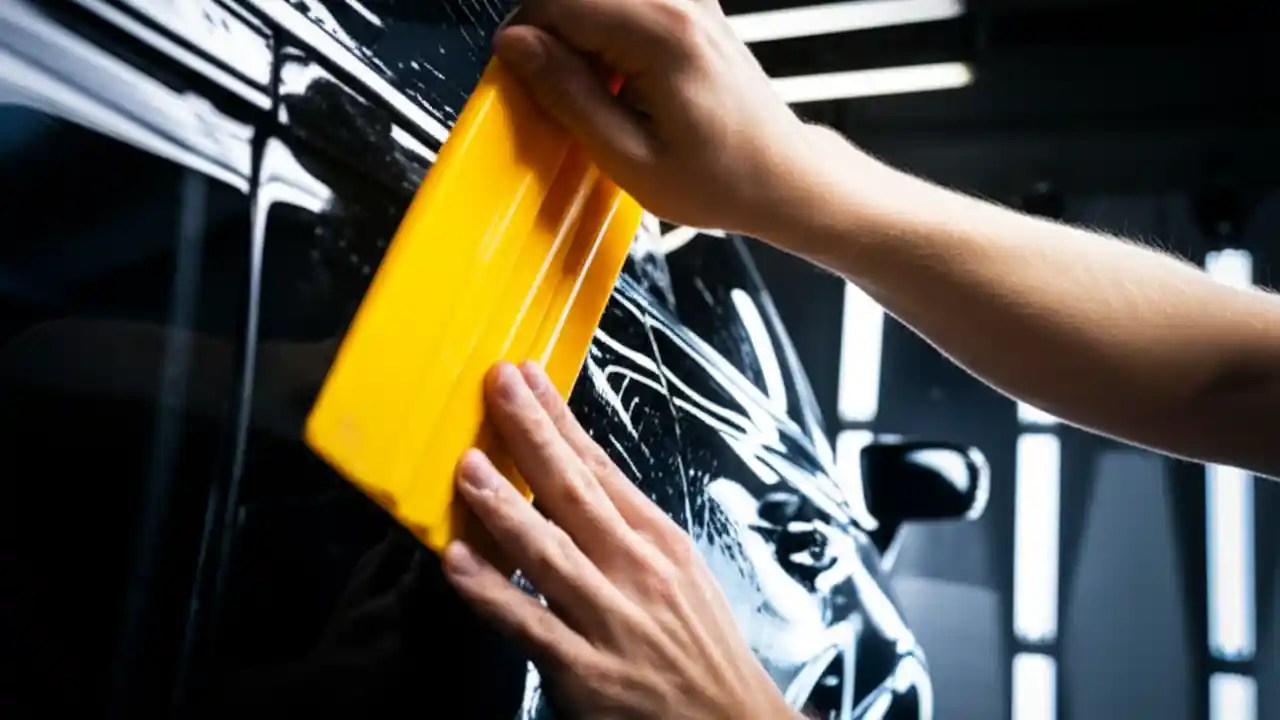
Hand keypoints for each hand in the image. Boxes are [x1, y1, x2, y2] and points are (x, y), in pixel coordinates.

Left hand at [443, 362, 795, 719]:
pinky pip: (527, 622)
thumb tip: (578, 479)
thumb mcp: (680, 572)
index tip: (529, 380)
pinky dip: (491, 592)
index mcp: (659, 540)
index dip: (560, 419)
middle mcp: (636, 570)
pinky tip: (457, 563)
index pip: (601, 466)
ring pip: (547, 550)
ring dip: (502, 505)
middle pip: (574, 491)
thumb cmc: (702, 649)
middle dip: (533, 434)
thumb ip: (627, 529)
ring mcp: (610, 618)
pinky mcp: (584, 669)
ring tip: (468, 467)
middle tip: (498, 389)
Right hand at [494, 0, 853, 237]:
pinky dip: (608, 31)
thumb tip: (517, 47)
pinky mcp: (693, 7)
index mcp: (663, 34)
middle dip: (551, 30)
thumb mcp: (630, 158)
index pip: (559, 2)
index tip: (518, 73)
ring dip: (581, 32)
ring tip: (595, 87)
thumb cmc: (723, 180)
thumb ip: (569, 95)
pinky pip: (627, 4)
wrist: (782, 177)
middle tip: (553, 85)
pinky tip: (619, 76)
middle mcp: (681, 1)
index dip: (525, 37)